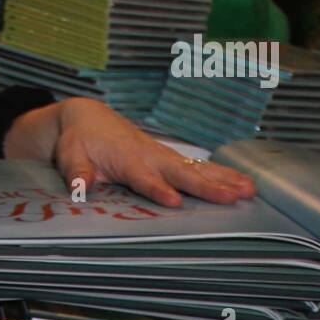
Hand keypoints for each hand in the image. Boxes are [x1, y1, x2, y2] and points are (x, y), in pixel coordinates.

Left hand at [3, 96, 255, 206]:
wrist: (87, 118)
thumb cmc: (78, 140)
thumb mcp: (70, 156)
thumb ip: (77, 173)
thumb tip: (81, 188)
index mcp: (127, 159)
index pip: (144, 178)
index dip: (158, 189)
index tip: (175, 202)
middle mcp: (150, 156)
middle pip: (182, 173)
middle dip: (207, 186)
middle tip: (233, 197)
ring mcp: (162, 156)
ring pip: (196, 169)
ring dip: (224, 179)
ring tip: (249, 190)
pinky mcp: (168, 158)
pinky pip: (197, 168)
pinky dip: (220, 174)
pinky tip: (240, 184)